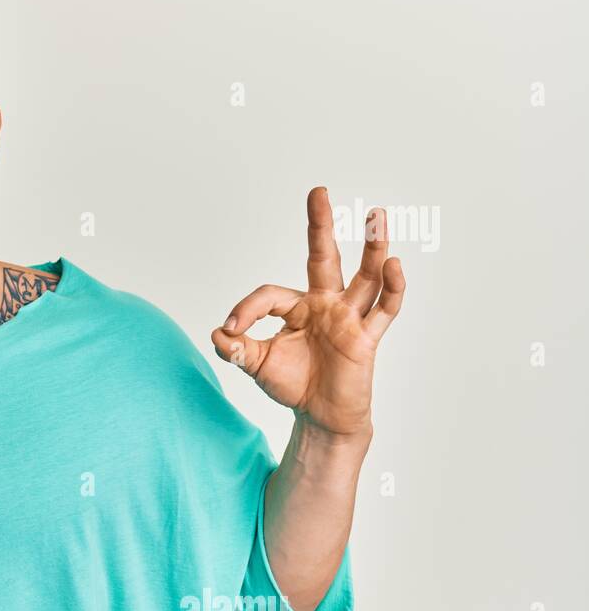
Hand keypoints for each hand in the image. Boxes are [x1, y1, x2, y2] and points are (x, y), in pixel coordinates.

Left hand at [209, 186, 404, 440]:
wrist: (320, 417)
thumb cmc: (292, 385)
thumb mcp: (257, 365)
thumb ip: (236, 349)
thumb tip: (217, 332)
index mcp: (296, 308)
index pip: (269, 296)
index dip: (248, 309)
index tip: (232, 328)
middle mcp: (324, 305)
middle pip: (323, 258)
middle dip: (320, 226)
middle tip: (318, 192)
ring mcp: (347, 318)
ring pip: (364, 277)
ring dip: (371, 248)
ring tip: (376, 216)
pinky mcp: (365, 338)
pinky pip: (384, 309)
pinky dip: (392, 288)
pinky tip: (394, 264)